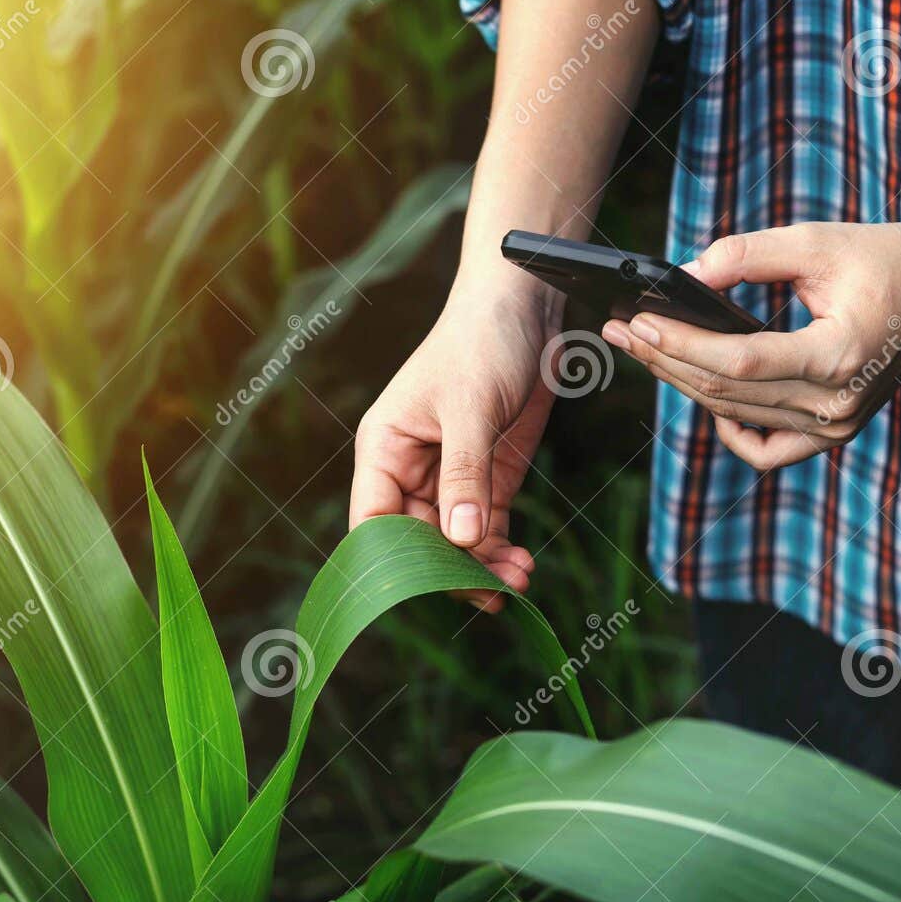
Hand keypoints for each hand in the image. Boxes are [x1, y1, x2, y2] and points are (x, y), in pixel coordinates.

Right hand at [350, 284, 556, 611]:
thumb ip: (465, 475)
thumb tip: (459, 541)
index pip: (373, 522)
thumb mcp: (471, 408)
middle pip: (418, 543)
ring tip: (518, 581)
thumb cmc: (482, 341)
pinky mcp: (489, 477)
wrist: (527, 306)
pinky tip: (522, 567)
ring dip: (482, 568)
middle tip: (493, 595)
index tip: (428, 591)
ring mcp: (450, 477)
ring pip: (454, 544)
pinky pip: (486, 530)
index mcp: (384, 449)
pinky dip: (501, 552)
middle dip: (452, 572)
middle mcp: (409, 469)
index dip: (393, 563)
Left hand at [600, 158, 900, 470]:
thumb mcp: (815, 241)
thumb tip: (683, 277)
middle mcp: (839, 405)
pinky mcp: (834, 434)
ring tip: (644, 347)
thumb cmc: (884, 258)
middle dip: (666, 359)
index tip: (636, 319)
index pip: (739, 361)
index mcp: (841, 355)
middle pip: (727, 392)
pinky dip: (730, 426)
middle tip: (619, 330)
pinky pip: (765, 448)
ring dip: (684, 382)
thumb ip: (746, 256)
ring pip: (736, 415)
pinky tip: (705, 392)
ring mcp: (837, 427)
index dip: (681, 342)